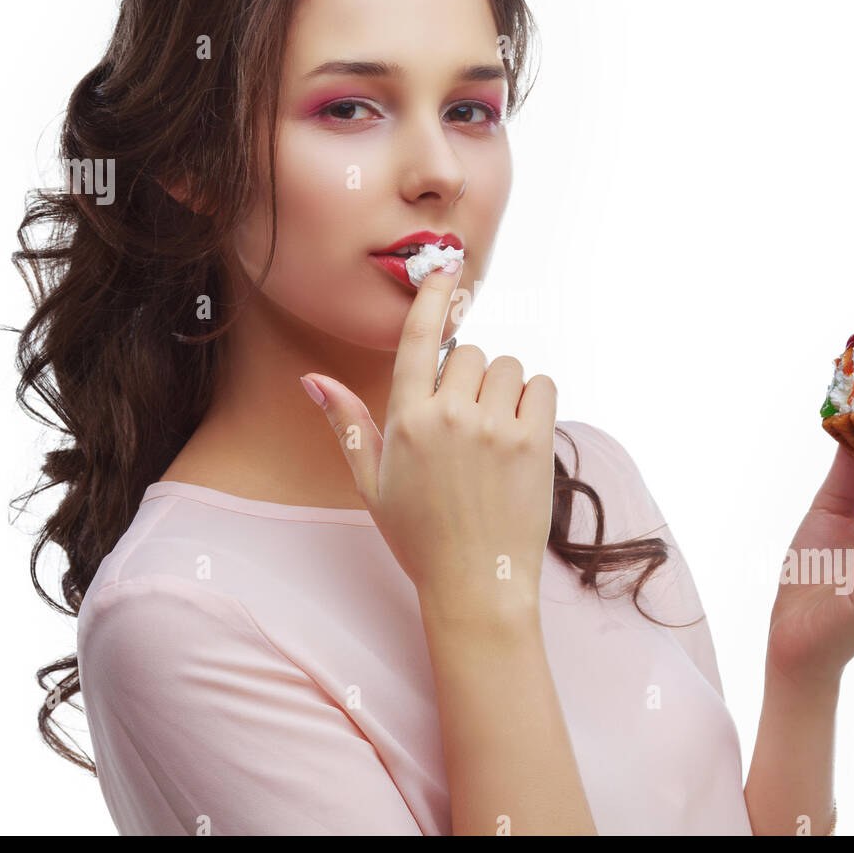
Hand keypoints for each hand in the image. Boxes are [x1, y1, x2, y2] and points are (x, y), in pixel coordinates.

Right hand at [301, 259, 558, 625]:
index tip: (444, 266)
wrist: (477, 586)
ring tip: (493, 435)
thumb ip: (348, 424)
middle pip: (470, 353)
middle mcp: (449, 417)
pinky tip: (520, 433)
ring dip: (503, 389)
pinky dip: (534, 400)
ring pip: (507, 367)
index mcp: (406, 421)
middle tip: (467, 423)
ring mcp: (494, 428)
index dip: (431, 296)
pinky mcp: (534, 442)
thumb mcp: (370, 483)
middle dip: (470, 377)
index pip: (418, 339)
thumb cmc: (420, 537)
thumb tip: (313, 379)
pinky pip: (541, 386)